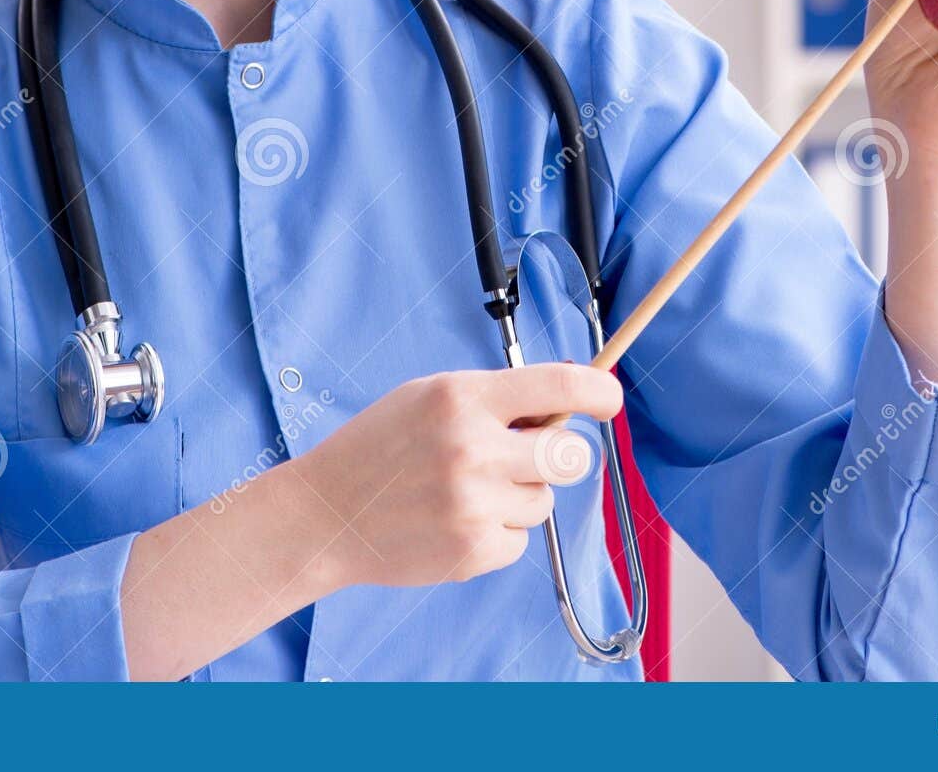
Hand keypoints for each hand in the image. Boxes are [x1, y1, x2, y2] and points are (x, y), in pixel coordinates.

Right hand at [299, 363, 622, 589]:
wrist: (327, 514)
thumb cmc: (380, 447)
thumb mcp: (429, 396)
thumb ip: (494, 397)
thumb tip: (563, 405)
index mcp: (461, 396)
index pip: (559, 386)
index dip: (599, 391)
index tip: (609, 398)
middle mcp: (472, 447)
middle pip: (570, 455)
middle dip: (559, 457)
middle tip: (528, 457)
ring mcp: (473, 503)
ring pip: (544, 500)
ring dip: (519, 496)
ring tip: (467, 491)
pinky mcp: (472, 551)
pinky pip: (520, 540)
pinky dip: (497, 532)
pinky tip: (455, 521)